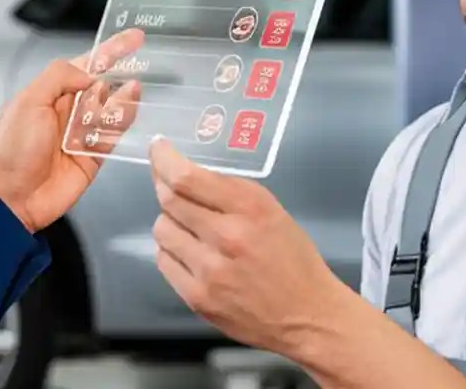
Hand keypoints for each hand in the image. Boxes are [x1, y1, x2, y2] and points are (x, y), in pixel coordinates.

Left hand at [0, 29, 144, 232]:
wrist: (13, 199)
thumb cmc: (10, 152)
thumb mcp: (28, 102)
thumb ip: (59, 78)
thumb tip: (89, 73)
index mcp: (48, 94)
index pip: (84, 65)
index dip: (109, 50)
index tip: (132, 38)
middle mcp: (66, 111)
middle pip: (103, 84)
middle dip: (122, 70)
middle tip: (142, 59)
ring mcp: (81, 133)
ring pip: (111, 107)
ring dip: (124, 96)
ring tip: (134, 87)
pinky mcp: (93, 155)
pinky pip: (114, 133)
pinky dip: (124, 119)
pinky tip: (129, 107)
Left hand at [148, 139, 349, 356]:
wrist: (307, 316)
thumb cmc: (294, 261)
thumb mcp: (272, 212)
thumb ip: (230, 192)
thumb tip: (187, 175)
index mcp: (250, 209)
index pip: (187, 178)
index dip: (164, 160)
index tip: (158, 149)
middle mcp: (227, 237)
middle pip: (169, 200)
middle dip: (163, 186)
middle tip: (166, 183)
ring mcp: (209, 271)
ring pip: (162, 230)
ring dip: (170, 222)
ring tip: (189, 226)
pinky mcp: (197, 298)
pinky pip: (164, 261)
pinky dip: (172, 251)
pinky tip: (190, 253)